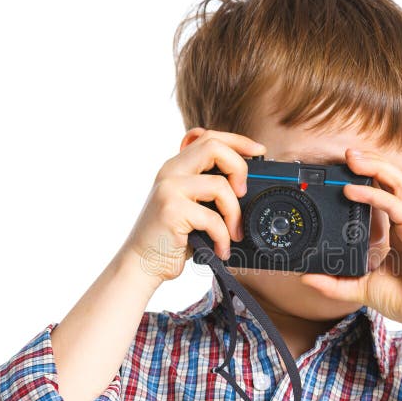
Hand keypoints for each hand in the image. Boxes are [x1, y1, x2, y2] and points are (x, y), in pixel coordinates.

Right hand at [121, 128, 265, 288]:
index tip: (259, 152)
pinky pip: (212, 218)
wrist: (142, 263)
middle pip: (214, 147)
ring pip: (219, 185)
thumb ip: (206, 188)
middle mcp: (170, 171)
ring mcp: (169, 189)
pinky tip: (220, 248)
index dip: (238, 141)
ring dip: (234, 213)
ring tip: (233, 233)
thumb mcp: (190, 205)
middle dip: (239, 168)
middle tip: (243, 193)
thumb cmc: (171, 237)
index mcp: (177, 166)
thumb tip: (243, 184)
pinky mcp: (171, 210)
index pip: (208, 137)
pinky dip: (223, 236)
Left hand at [299, 148, 401, 333]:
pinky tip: (352, 190)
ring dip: (374, 166)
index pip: (386, 191)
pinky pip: (394, 204)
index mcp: (400, 229)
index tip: (344, 171)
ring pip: (398, 181)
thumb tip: (307, 278)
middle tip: (346, 154)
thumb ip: (335, 283)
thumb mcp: (361, 287)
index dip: (368, 177)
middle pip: (393, 178)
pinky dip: (373, 194)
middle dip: (371, 162)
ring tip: (350, 159)